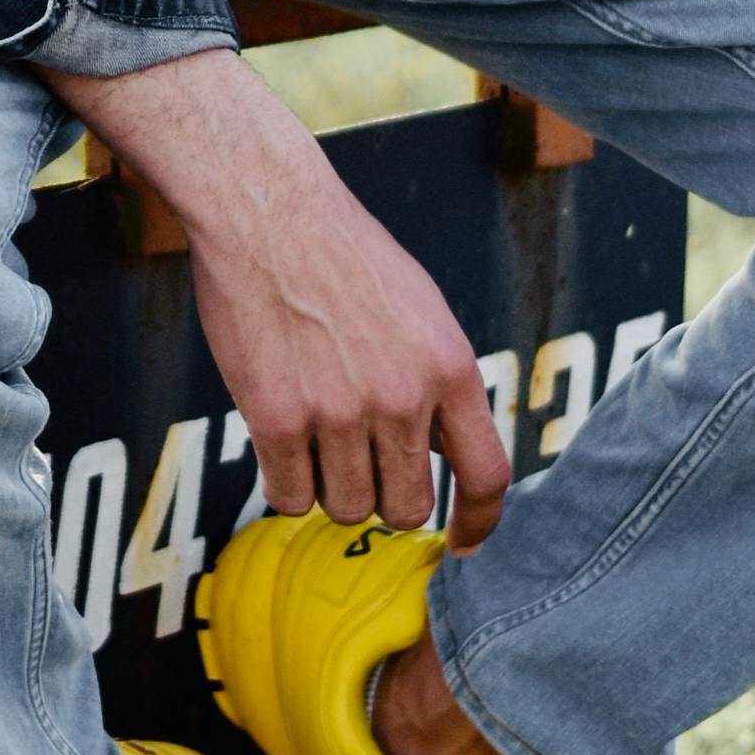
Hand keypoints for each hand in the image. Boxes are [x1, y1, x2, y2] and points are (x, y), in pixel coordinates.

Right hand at [46, 52, 512, 553]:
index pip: (488, 475)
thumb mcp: (422, 309)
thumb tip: (446, 450)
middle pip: (407, 508)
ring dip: (330, 486)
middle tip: (358, 459)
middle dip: (385, 497)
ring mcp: (339, 411)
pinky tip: (281, 435)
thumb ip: (439, 381)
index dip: (480, 524)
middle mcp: (402, 396)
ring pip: (347, 508)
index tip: (462, 543)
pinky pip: (289, 496)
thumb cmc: (341, 254)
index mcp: (449, 367)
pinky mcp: (277, 418)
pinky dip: (284, 480)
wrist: (266, 210)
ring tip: (315, 430)